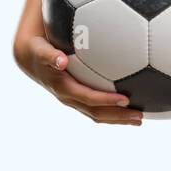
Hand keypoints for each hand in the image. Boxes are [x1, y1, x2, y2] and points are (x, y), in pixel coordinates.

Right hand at [14, 34, 142, 124]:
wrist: (31, 60)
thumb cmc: (40, 51)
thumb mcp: (41, 50)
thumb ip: (50, 55)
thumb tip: (60, 60)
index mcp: (64, 88)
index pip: (88, 97)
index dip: (106, 100)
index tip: (126, 99)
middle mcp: (70, 99)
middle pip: (96, 113)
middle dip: (118, 116)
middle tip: (140, 116)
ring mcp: (74, 102)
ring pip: (98, 115)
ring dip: (119, 119)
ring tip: (139, 120)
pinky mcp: (78, 100)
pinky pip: (97, 110)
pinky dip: (114, 112)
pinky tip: (130, 109)